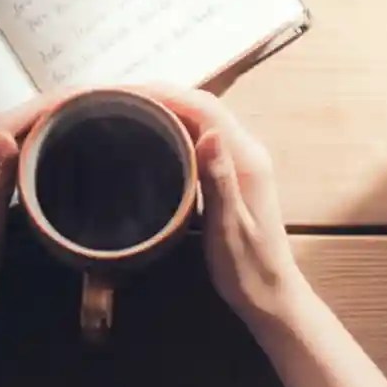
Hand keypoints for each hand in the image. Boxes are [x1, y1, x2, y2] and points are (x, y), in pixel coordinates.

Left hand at [0, 95, 56, 339]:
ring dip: (35, 120)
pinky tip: (47, 146)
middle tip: (87, 101)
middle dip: (43, 106)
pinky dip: (26, 141)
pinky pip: (0, 154)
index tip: (80, 95)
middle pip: (2, 123)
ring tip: (75, 115)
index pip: (3, 125)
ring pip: (1, 136)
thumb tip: (5, 135)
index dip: (42, 106)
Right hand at [140, 87, 310, 328]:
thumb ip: (220, 180)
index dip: (166, 93)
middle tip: (114, 95)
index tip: (126, 90)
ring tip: (123, 105)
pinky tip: (147, 130)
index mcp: (247, 159)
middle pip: (201, 105)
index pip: (205, 108)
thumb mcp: (229, 229)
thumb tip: (209, 132)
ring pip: (199, 117)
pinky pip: (198, 134)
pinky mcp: (230, 171)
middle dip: (159, 93)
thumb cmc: (249, 270)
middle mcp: (245, 151)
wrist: (272, 296)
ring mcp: (239, 159)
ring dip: (164, 105)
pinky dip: (171, 124)